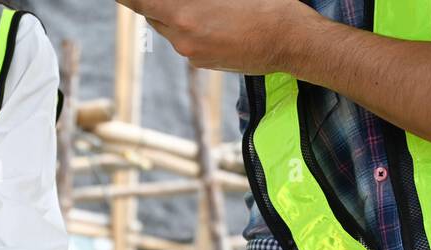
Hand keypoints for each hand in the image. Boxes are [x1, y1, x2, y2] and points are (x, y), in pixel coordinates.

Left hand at [115, 0, 315, 73]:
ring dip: (174, 14)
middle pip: (153, 14)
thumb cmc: (265, 4)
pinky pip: (187, 41)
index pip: (139, 2)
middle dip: (154, 1)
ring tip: (196, 5)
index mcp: (183, 13)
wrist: (291, 41)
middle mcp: (181, 37)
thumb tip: (183, 1)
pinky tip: (213, 18)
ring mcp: (191, 53)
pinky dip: (191, 28)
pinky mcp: (203, 63)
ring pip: (171, 29)